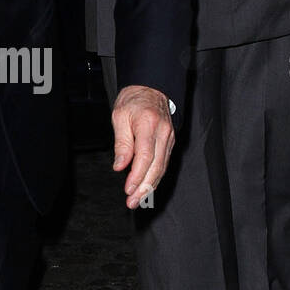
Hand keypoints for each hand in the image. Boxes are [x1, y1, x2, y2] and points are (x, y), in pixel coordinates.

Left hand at [112, 85, 174, 208]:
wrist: (151, 87)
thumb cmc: (133, 100)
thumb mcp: (119, 116)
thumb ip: (122, 143)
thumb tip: (120, 166)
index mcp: (149, 124)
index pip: (145, 155)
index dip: (138, 175)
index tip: (128, 189)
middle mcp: (163, 132)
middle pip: (156, 166)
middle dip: (144, 187)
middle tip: (132, 202)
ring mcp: (169, 138)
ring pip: (162, 167)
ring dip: (150, 186)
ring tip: (138, 200)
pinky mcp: (170, 142)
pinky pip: (163, 163)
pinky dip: (155, 177)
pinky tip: (147, 187)